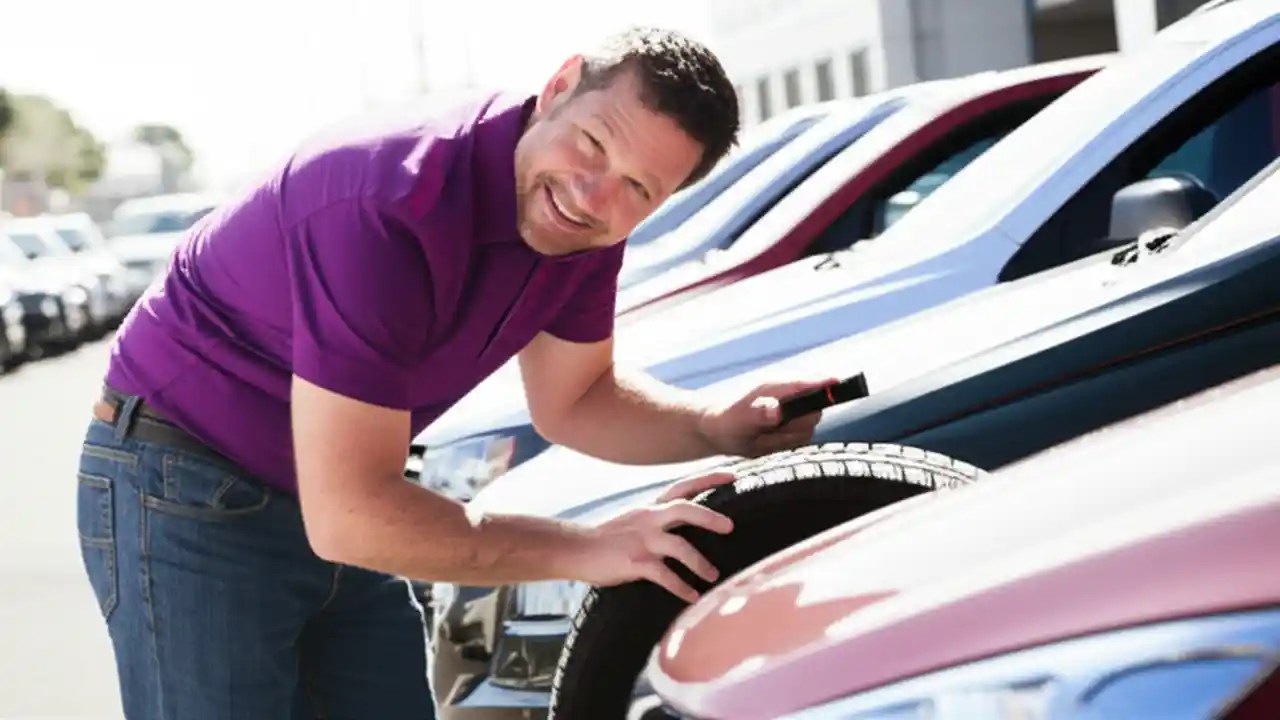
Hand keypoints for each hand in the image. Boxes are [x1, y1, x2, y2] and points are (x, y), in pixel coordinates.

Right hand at [569, 471, 737, 602]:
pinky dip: (682, 588)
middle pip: (684, 509)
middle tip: (730, 527)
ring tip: (714, 576)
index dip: (708, 479)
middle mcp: (649, 519)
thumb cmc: (608, 537)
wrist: (576, 549)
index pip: (683, 486)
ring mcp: (643, 540)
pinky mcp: (636, 562)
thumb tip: (685, 524)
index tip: (732, 475)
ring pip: (680, 546)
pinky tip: (693, 597)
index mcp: (651, 507)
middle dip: (710, 517)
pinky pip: (665, 576)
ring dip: (700, 563)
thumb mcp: (635, 519)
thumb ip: (658, 519)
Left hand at [697, 378, 839, 457]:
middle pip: (815, 411)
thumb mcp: (738, 419)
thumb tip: (775, 410)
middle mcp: (789, 399)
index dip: (823, 383)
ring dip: (786, 438)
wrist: (719, 434)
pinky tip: (767, 443)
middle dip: (796, 425)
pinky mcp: (793, 429)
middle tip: (769, 431)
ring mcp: (793, 414)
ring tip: (763, 437)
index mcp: (776, 389)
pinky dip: (785, 445)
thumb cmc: (726, 421)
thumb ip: (757, 414)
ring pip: (808, 429)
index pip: (805, 384)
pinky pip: (801, 441)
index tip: (836, 382)